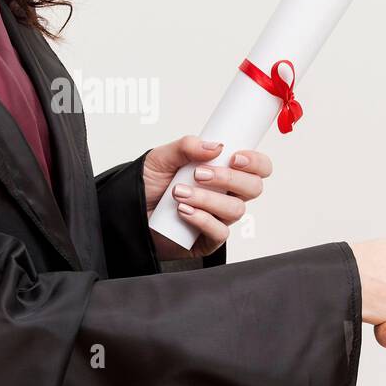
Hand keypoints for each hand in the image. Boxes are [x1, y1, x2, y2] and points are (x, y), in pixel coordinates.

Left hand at [142, 137, 272, 259]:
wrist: (126, 213)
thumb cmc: (147, 186)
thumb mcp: (161, 158)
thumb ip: (186, 147)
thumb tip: (216, 146)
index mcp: (224, 172)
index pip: (258, 168)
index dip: (256, 163)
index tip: (235, 158)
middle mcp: (227, 195)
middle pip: (253, 188)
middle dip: (229, 179)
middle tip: (199, 174)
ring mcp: (220, 218)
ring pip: (236, 210)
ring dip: (207, 199)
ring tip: (179, 193)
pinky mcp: (209, 239)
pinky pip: (220, 232)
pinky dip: (202, 219)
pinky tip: (183, 212)